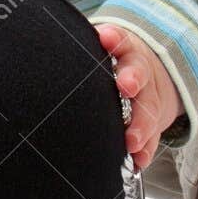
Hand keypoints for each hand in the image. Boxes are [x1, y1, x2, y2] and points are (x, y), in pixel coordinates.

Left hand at [93, 23, 183, 170]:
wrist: (144, 77)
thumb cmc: (108, 65)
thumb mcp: (99, 51)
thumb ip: (79, 51)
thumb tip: (44, 48)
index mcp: (123, 49)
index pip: (120, 39)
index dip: (114, 38)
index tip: (106, 38)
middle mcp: (138, 70)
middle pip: (138, 72)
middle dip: (132, 79)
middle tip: (125, 86)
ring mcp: (149, 96)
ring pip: (148, 107)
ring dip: (140, 124)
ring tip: (132, 140)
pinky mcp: (153, 121)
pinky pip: (153, 136)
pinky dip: (146, 149)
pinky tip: (139, 159)